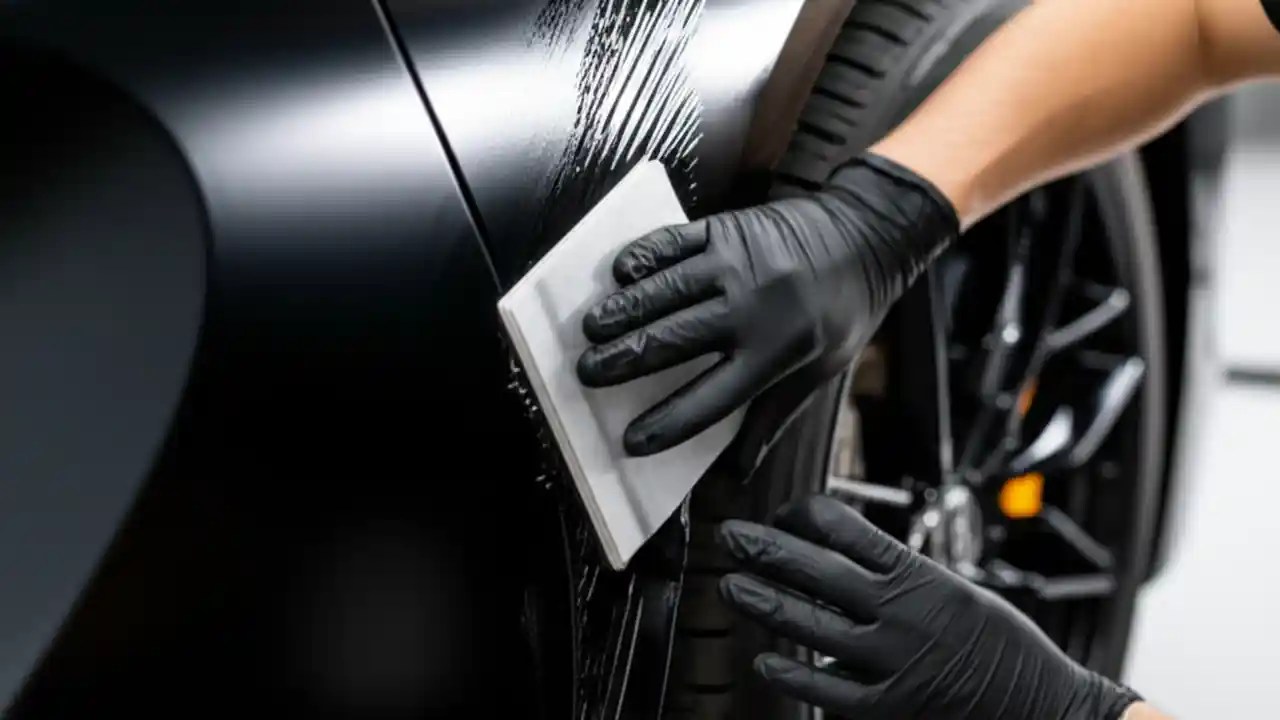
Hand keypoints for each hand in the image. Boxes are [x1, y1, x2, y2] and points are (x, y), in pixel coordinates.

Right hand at [576, 154, 956, 474]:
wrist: (864, 236)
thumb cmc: (839, 312)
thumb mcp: (817, 372)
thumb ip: (772, 418)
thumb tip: (735, 474)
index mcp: (776, 354)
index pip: (710, 399)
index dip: (667, 424)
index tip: (630, 441)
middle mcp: (751, 310)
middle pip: (674, 342)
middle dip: (624, 361)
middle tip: (586, 375)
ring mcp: (735, 265)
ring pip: (665, 292)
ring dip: (622, 311)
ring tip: (589, 329)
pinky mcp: (725, 229)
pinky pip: (674, 243)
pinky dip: (643, 257)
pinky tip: (618, 273)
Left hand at [716, 495, 1142, 719]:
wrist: (1045, 707)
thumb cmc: (999, 645)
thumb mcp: (952, 589)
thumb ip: (895, 574)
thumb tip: (834, 552)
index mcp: (918, 576)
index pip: (845, 529)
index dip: (803, 517)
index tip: (781, 516)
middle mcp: (902, 614)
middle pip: (820, 571)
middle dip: (768, 549)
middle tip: (733, 536)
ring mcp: (894, 661)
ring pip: (813, 626)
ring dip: (766, 602)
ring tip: (733, 584)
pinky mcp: (892, 706)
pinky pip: (829, 690)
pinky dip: (792, 674)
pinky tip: (765, 661)